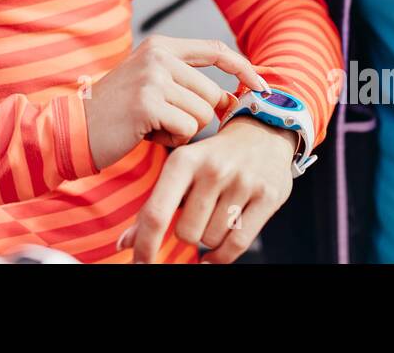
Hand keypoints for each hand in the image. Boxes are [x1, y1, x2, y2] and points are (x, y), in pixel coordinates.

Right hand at [83, 35, 267, 169]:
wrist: (76, 129)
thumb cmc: (119, 114)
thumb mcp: (152, 85)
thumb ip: (187, 82)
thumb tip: (233, 99)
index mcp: (161, 45)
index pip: (217, 51)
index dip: (244, 70)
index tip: (264, 87)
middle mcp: (159, 55)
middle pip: (213, 94)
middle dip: (198, 116)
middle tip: (165, 121)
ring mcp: (153, 77)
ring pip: (202, 114)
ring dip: (183, 131)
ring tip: (152, 126)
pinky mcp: (148, 102)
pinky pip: (186, 129)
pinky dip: (171, 140)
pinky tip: (147, 135)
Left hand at [118, 115, 295, 263]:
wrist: (261, 131)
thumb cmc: (212, 157)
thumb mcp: (181, 169)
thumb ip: (154, 206)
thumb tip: (125, 244)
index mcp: (183, 160)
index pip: (157, 213)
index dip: (145, 244)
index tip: (139, 262)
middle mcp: (213, 169)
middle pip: (186, 233)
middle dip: (188, 231)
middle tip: (199, 212)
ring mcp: (242, 182)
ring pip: (211, 240)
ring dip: (209, 237)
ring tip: (218, 211)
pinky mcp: (268, 196)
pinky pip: (237, 245)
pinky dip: (222, 256)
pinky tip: (217, 250)